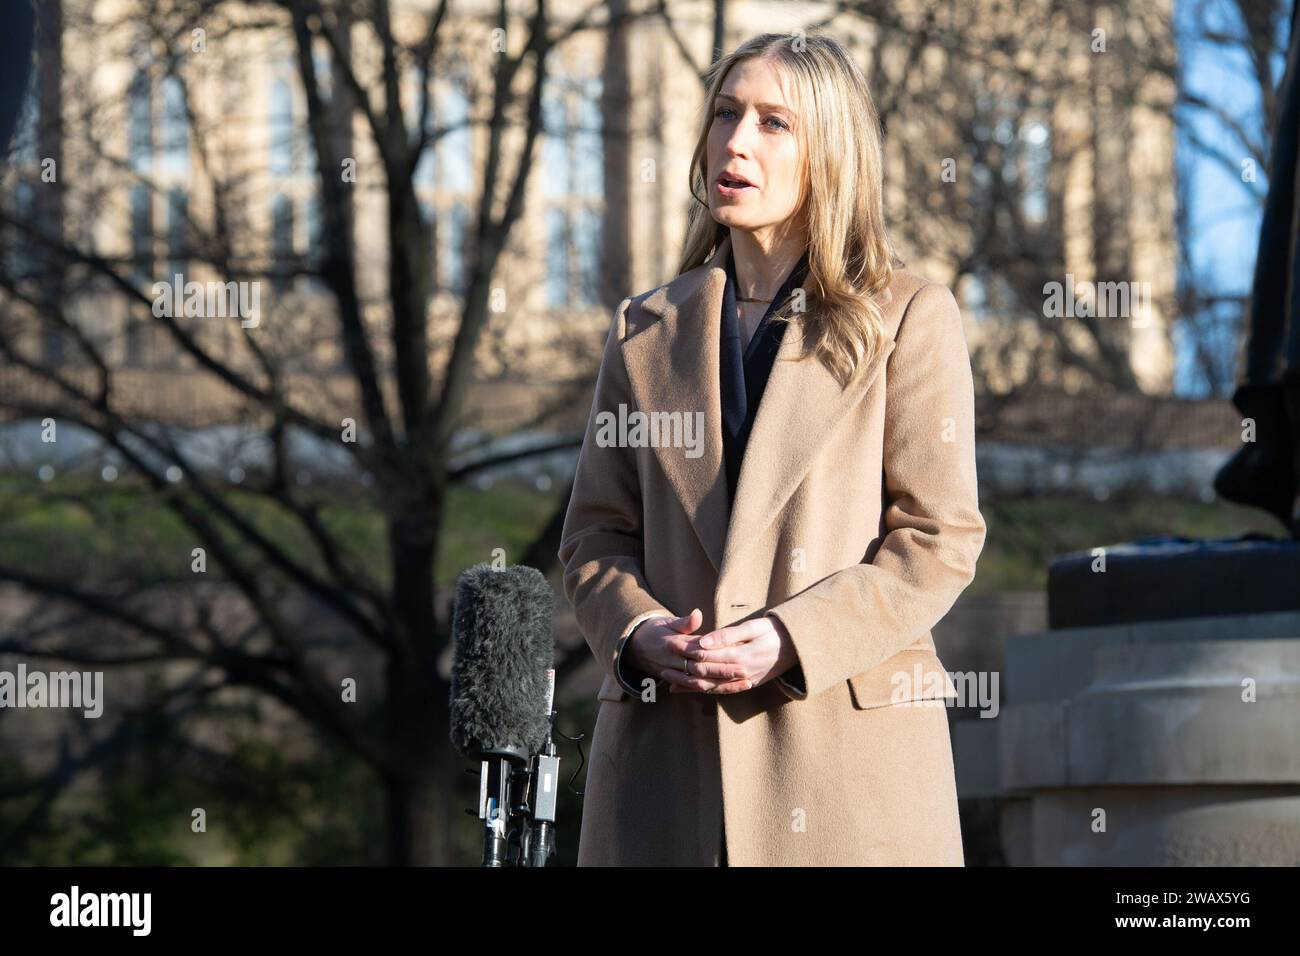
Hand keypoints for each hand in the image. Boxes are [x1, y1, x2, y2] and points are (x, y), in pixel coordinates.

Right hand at [625, 609, 753, 694]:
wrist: (633, 646)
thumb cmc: (655, 630)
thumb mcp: (667, 622)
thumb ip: (684, 621)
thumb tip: (697, 613)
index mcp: (675, 644)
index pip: (699, 651)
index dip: (717, 654)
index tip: (737, 653)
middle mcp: (675, 661)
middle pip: (701, 669)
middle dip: (724, 672)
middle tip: (745, 671)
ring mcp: (674, 672)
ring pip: (699, 683)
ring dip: (722, 685)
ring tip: (743, 684)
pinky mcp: (675, 680)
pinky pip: (694, 688)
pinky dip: (710, 691)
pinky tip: (728, 691)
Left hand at [673, 615, 798, 693]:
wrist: (800, 646)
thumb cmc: (776, 631)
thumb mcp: (754, 627)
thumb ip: (728, 636)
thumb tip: (703, 642)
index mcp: (740, 656)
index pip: (706, 655)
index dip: (686, 650)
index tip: (669, 643)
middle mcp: (741, 673)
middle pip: (704, 673)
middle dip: (683, 668)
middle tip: (662, 663)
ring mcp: (745, 682)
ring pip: (711, 686)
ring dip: (689, 684)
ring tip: (668, 681)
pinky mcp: (747, 685)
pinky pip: (721, 692)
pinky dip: (704, 691)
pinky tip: (690, 690)